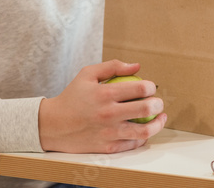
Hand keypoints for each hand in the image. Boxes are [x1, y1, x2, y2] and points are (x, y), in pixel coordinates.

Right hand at [38, 59, 166, 153]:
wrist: (52, 125)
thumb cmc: (72, 97)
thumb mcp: (87, 74)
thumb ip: (113, 66)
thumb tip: (137, 66)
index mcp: (104, 94)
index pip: (140, 88)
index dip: (151, 87)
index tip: (151, 88)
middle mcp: (108, 114)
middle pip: (146, 109)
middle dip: (158, 104)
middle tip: (158, 102)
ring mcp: (108, 132)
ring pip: (143, 131)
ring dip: (157, 124)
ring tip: (160, 118)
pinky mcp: (107, 147)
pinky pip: (132, 144)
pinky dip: (142, 138)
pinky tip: (145, 131)